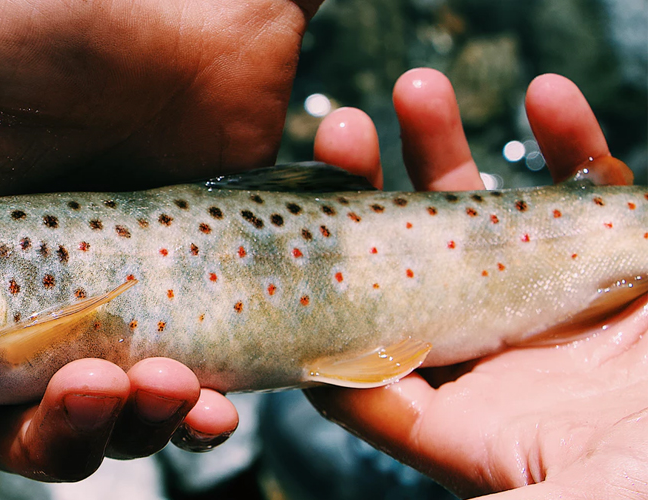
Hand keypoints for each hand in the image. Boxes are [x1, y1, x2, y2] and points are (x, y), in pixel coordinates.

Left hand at [306, 68, 647, 498]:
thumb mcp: (578, 497)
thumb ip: (504, 497)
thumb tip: (375, 434)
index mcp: (464, 417)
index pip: (365, 357)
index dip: (325, 299)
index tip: (297, 235)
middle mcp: (497, 354)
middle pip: (407, 265)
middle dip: (369, 194)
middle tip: (340, 132)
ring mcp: (555, 303)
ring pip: (482, 214)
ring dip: (446, 149)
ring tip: (416, 91)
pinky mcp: (621, 263)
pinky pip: (587, 191)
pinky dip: (570, 143)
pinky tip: (548, 99)